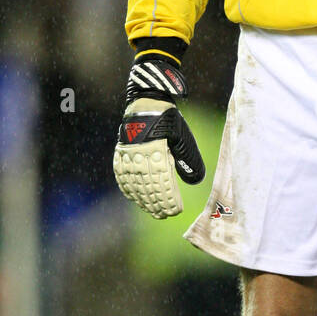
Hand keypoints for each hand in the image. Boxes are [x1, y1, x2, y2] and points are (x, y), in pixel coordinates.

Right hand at [113, 55, 204, 218]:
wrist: (147, 100)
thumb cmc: (169, 119)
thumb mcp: (184, 137)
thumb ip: (189, 159)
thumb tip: (195, 181)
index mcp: (157, 152)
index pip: (162, 183)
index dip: (168, 199)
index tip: (176, 210)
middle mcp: (140, 156)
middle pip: (148, 187)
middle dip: (156, 204)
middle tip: (165, 215)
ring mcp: (128, 155)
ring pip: (134, 184)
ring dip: (143, 199)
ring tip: (152, 210)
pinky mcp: (121, 152)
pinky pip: (121, 174)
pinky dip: (127, 187)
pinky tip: (132, 196)